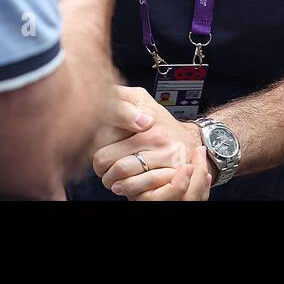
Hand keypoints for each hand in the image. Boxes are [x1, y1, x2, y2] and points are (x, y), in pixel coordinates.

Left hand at [92, 86, 212, 199]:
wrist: (191, 141)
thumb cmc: (160, 122)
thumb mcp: (140, 98)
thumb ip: (118, 94)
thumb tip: (97, 92)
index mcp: (144, 116)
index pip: (102, 134)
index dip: (91, 144)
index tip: (95, 146)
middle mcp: (155, 136)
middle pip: (105, 158)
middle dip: (98, 166)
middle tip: (103, 167)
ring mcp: (165, 157)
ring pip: (119, 174)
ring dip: (110, 180)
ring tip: (113, 177)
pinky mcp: (171, 176)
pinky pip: (137, 190)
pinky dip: (127, 191)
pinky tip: (126, 185)